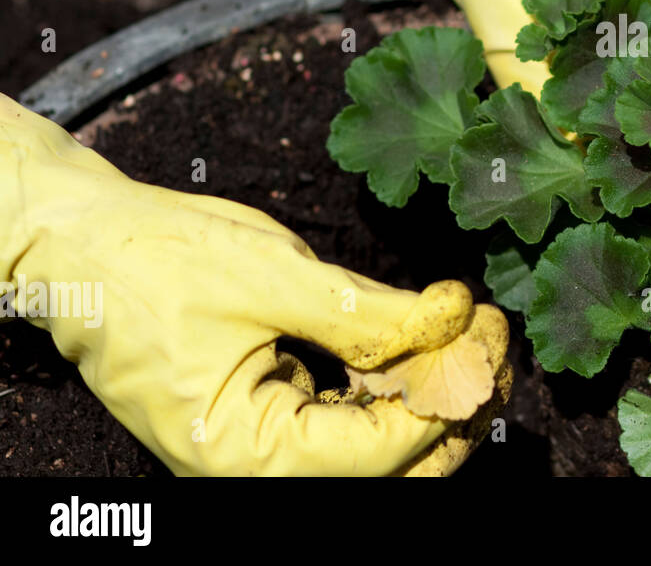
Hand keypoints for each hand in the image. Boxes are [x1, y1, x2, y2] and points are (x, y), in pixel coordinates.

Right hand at [0, 94, 508, 475]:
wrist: (84, 249)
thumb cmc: (158, 262)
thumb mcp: (274, 277)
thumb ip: (372, 313)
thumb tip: (455, 319)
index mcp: (248, 455)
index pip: (383, 452)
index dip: (450, 393)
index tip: (491, 332)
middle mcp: (259, 469)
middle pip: (392, 468)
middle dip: (456, 407)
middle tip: (499, 341)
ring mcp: (266, 448)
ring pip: (379, 448)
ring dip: (433, 396)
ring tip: (479, 334)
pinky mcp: (273, 418)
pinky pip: (351, 419)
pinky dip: (396, 384)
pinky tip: (433, 339)